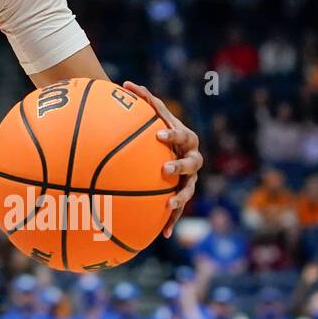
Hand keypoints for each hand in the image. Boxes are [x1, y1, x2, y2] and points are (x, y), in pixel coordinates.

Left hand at [122, 82, 202, 238]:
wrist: (170, 147)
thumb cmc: (158, 128)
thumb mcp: (153, 116)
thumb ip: (143, 101)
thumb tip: (125, 83)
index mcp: (185, 138)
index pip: (181, 135)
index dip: (172, 134)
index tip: (159, 134)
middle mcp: (192, 159)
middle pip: (191, 164)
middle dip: (179, 167)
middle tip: (165, 169)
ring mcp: (190, 179)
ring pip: (188, 190)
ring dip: (179, 198)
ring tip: (168, 206)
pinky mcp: (182, 194)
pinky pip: (178, 209)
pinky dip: (171, 221)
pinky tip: (162, 235)